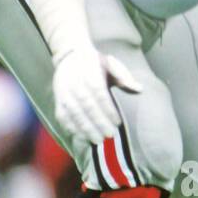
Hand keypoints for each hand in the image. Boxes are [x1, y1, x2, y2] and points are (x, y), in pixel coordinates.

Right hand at [52, 44, 141, 161]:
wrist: (70, 56)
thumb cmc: (95, 63)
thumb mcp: (110, 64)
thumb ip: (124, 76)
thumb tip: (139, 89)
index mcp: (89, 72)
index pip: (99, 93)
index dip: (108, 109)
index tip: (118, 122)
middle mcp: (74, 82)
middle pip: (86, 105)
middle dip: (99, 122)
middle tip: (110, 135)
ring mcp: (64, 93)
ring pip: (74, 113)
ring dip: (86, 129)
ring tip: (98, 140)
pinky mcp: (58, 100)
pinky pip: (63, 117)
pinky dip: (72, 129)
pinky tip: (83, 137)